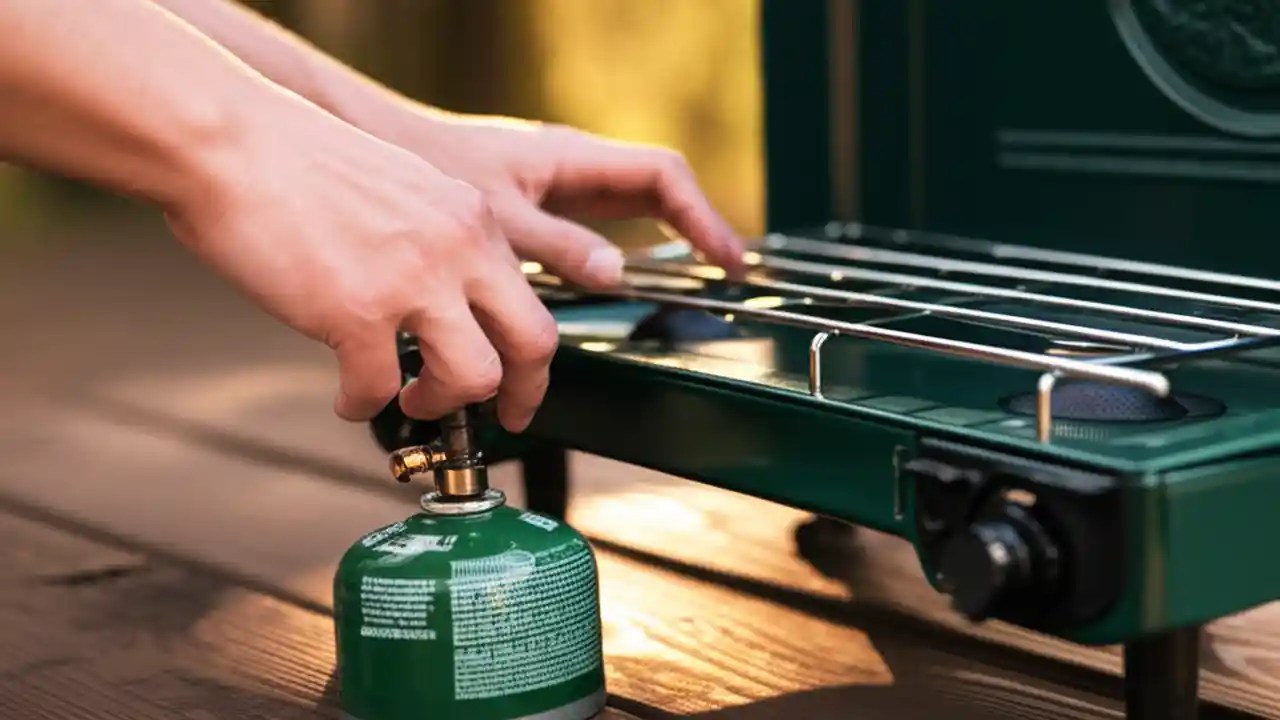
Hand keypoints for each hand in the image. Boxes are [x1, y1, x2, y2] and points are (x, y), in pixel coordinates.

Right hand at [167, 95, 556, 431]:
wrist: (230, 142)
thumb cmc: (298, 160)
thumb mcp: (406, 187)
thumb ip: (440, 241)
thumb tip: (450, 301)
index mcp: (472, 218)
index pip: (532, 301)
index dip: (531, 357)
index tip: (518, 382)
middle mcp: (457, 249)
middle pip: (532, 344)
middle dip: (522, 396)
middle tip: (500, 420)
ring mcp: (411, 282)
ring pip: (473, 378)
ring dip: (442, 404)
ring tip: (408, 400)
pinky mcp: (355, 313)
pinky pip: (378, 391)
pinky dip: (361, 405)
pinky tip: (345, 396)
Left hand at [377, 110, 744, 287]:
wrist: (373, 145)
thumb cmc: (426, 166)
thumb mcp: (496, 218)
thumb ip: (557, 247)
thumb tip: (616, 274)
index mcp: (571, 158)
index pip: (661, 178)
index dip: (702, 219)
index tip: (726, 261)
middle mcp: (572, 166)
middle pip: (656, 190)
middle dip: (696, 229)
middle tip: (724, 275)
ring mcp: (556, 183)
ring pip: (628, 208)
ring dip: (663, 239)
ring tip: (691, 280)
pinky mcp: (534, 203)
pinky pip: (594, 224)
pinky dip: (617, 252)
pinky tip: (617, 283)